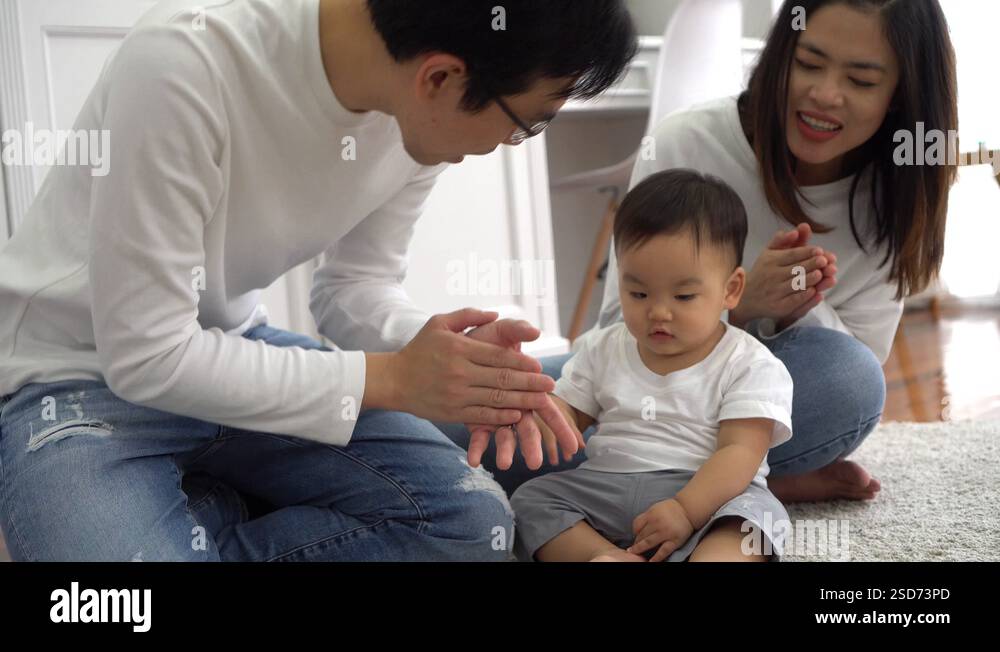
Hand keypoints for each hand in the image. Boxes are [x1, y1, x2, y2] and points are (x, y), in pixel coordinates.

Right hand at [380, 309, 555, 427]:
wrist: (394, 380)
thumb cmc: (420, 349)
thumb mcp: (439, 323)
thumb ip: (468, 315)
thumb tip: (495, 313)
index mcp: (460, 348)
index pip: (498, 356)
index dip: (522, 362)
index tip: (540, 366)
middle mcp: (459, 372)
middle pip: (502, 378)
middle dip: (530, 383)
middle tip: (550, 385)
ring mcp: (456, 394)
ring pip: (496, 399)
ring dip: (523, 401)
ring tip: (542, 402)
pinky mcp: (452, 412)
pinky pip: (482, 416)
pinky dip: (501, 417)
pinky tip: (517, 414)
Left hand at [462, 319, 581, 469]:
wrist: (458, 347)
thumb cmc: (486, 339)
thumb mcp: (502, 331)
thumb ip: (517, 329)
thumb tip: (535, 332)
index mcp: (526, 389)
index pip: (548, 411)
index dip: (562, 428)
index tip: (574, 447)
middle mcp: (514, 405)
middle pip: (528, 428)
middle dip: (533, 445)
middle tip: (537, 463)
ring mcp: (495, 414)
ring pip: (504, 435)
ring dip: (505, 450)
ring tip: (503, 464)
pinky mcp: (475, 419)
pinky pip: (478, 436)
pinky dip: (477, 448)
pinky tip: (473, 460)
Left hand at [627, 498, 695, 561]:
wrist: (688, 509)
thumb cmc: (671, 509)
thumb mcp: (656, 508)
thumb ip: (647, 516)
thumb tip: (637, 528)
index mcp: (651, 514)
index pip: (637, 525)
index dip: (634, 531)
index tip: (635, 535)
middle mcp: (657, 523)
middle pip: (641, 535)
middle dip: (636, 542)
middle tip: (633, 547)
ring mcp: (665, 532)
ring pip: (648, 543)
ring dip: (640, 549)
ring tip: (635, 554)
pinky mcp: (674, 541)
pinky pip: (663, 551)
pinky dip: (656, 558)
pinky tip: (651, 561)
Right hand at [730, 223, 837, 328]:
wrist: (746, 298)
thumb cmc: (763, 273)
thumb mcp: (768, 254)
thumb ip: (782, 240)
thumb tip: (795, 231)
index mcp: (770, 261)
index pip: (792, 254)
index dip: (807, 252)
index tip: (820, 250)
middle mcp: (772, 276)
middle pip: (796, 269)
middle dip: (812, 264)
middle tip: (824, 261)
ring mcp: (775, 292)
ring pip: (796, 284)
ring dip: (810, 279)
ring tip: (821, 274)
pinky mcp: (779, 307)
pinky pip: (794, 301)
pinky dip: (805, 296)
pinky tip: (815, 292)